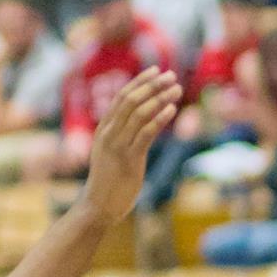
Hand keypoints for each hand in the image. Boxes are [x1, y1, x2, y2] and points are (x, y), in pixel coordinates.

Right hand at [79, 68, 180, 221]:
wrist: (98, 206)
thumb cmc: (110, 180)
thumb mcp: (113, 152)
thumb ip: (123, 135)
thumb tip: (141, 120)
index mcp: (104, 129)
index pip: (121, 97)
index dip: (140, 81)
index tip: (156, 70)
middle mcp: (108, 133)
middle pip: (130, 100)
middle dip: (152, 85)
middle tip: (171, 75)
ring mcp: (117, 145)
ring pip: (138, 113)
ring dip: (160, 98)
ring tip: (177, 89)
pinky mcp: (129, 159)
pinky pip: (145, 134)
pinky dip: (159, 119)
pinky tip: (172, 109)